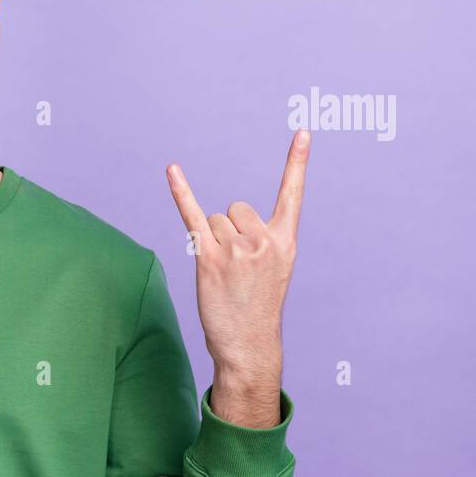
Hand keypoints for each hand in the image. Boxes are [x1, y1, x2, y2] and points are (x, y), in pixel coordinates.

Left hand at [166, 129, 308, 383]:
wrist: (248, 345)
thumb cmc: (257, 308)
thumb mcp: (274, 270)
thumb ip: (261, 239)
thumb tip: (229, 217)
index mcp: (285, 241)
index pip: (292, 194)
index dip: (297, 163)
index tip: (304, 131)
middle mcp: (263, 240)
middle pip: (235, 208)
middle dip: (229, 230)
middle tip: (235, 267)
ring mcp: (236, 249)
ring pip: (214, 220)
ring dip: (211, 242)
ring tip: (222, 274)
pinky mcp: (208, 258)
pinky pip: (192, 215)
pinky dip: (180, 192)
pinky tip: (171, 169)